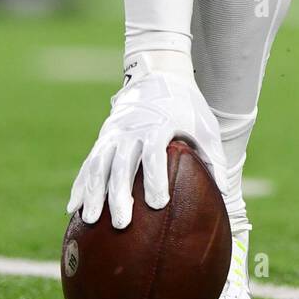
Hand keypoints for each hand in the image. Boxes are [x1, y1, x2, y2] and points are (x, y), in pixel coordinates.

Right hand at [67, 68, 226, 228]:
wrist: (159, 75)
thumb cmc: (187, 106)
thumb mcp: (204, 126)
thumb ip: (212, 157)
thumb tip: (225, 193)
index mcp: (158, 127)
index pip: (154, 155)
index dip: (155, 178)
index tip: (159, 204)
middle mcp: (131, 131)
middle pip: (122, 165)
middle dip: (119, 195)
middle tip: (122, 223)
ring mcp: (114, 134)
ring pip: (99, 165)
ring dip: (93, 192)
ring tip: (90, 220)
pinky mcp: (103, 139)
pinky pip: (89, 164)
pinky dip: (81, 184)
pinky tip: (74, 207)